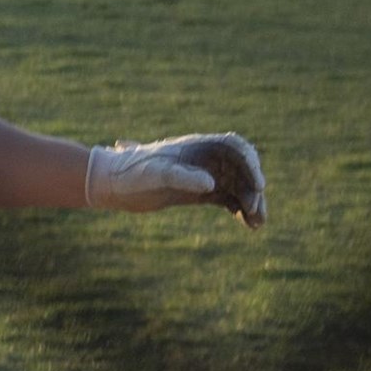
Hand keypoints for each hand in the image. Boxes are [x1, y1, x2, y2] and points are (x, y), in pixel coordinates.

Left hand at [87, 133, 266, 227]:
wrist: (111, 185)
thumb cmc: (130, 174)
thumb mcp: (155, 174)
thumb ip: (181, 177)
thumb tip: (210, 184)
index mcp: (196, 146)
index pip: (234, 147)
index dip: (250, 164)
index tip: (258, 186)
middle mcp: (204, 159)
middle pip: (241, 168)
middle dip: (253, 188)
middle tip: (256, 210)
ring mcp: (203, 175)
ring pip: (238, 186)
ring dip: (251, 202)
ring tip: (258, 223)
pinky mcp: (200, 193)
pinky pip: (229, 199)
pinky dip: (241, 210)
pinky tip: (249, 224)